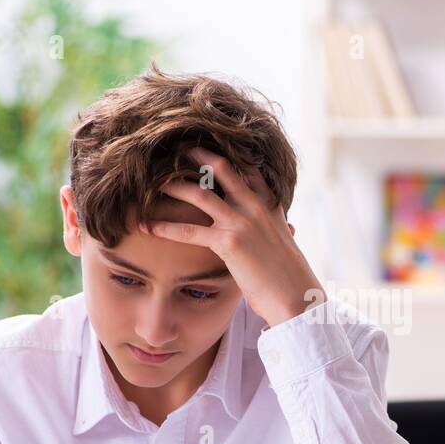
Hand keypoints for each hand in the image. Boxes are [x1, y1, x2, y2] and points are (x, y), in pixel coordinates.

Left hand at [145, 146, 324, 327]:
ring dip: (173, 186)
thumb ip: (278, 228)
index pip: (248, 168)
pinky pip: (190, 231)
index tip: (204, 146)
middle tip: (174, 150)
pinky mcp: (229, 243)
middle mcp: (256, 207)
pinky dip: (165, 227)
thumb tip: (287, 228)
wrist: (297, 297)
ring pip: (199, 194)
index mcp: (270, 204)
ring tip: (150, 182)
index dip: (226, 154)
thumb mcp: (285, 242)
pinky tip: (147, 227)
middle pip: (222, 168)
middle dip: (196, 155)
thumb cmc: (290, 276)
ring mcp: (242, 223)